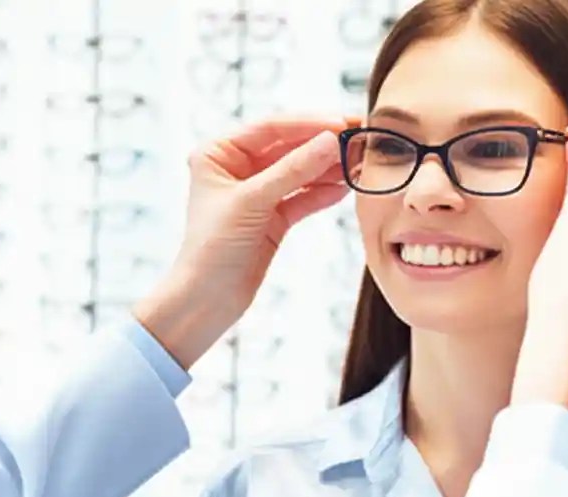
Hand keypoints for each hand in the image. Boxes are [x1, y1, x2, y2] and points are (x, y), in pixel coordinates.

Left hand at [134, 116, 353, 369]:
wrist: (207, 301)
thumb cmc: (212, 248)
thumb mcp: (252, 202)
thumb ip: (293, 170)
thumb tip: (331, 140)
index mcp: (219, 153)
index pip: (271, 128)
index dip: (308, 124)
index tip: (342, 124)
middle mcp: (236, 168)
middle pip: (289, 147)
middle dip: (324, 145)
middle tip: (360, 139)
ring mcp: (257, 193)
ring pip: (300, 172)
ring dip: (328, 169)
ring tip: (361, 163)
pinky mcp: (272, 217)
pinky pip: (302, 197)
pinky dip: (323, 194)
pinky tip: (346, 187)